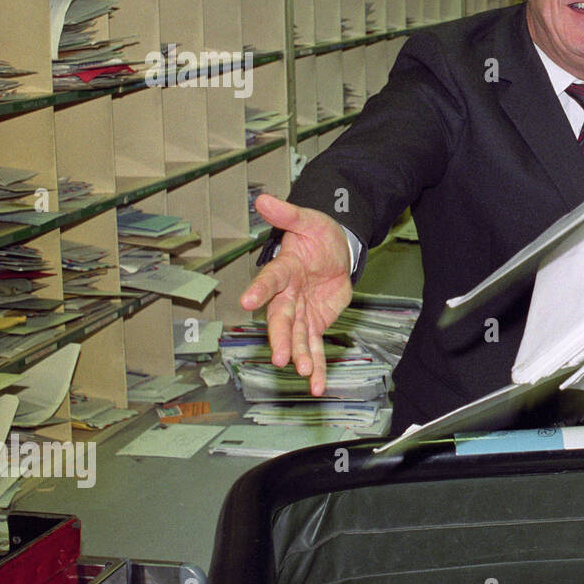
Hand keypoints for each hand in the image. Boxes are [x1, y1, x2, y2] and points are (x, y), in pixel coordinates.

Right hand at [239, 194, 353, 394]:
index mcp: (284, 270)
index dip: (259, 290)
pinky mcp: (314, 323)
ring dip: (298, 356)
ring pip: (296, 337)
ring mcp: (300, 312)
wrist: (336, 250)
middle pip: (281, 318)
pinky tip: (316, 384)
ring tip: (302, 372)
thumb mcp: (308, 220)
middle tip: (278, 355)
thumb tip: (263, 199)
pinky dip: (315, 366)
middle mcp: (287, 295)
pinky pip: (313, 347)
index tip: (246, 302)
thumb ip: (287, 214)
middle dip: (280, 337)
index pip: (270, 280)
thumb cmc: (318, 235)